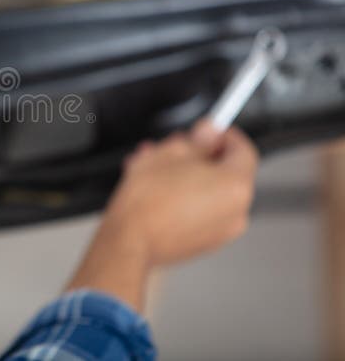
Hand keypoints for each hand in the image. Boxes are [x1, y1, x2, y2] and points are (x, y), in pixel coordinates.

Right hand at [66, 119, 258, 310]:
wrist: (129, 240)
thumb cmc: (147, 202)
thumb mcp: (171, 153)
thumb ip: (198, 140)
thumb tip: (208, 133)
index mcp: (235, 185)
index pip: (244, 150)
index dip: (225, 135)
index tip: (211, 130)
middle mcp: (237, 211)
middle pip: (226, 172)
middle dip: (199, 156)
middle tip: (176, 148)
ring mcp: (221, 231)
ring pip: (209, 192)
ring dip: (187, 176)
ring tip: (156, 169)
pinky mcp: (204, 243)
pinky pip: (201, 212)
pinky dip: (185, 199)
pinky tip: (159, 190)